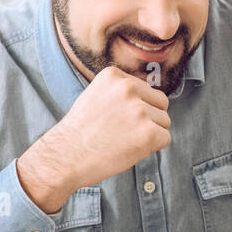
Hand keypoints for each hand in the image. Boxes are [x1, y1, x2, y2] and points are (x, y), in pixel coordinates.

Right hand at [19, 66, 171, 209]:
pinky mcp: (148, 132)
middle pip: (161, 103)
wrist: (66, 156)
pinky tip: (130, 149)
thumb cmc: (80, 132)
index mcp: (114, 75)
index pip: (146, 90)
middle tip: (123, 132)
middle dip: (149, 119)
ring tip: (123, 140)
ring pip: (164, 122)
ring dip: (149, 134)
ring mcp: (139, 110)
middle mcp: (128, 87)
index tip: (116, 119)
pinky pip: (165, 138)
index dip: (136, 108)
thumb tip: (150, 99)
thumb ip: (121, 93)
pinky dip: (152, 148)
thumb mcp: (96, 96)